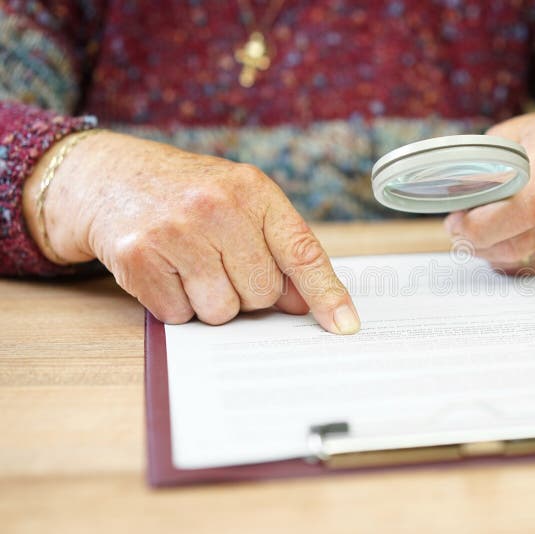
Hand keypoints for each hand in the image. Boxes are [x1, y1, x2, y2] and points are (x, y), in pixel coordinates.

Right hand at [23, 131, 360, 332]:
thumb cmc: (188, 196)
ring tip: (194, 265)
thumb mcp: (241, 204)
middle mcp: (216, 207)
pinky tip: (168, 271)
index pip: (302, 252)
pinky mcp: (139, 257)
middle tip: (224, 263)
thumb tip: (307, 304)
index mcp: (253, 191)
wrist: (110, 177)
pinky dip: (177, 304)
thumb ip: (279, 248)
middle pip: (263, 293)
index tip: (345, 325)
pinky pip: (181, 315)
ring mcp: (175, 231)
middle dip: (249, 292)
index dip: (327, 294)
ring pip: (222, 311)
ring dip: (212, 302)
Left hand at [443, 110, 534, 272]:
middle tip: (456, 227)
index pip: (524, 209)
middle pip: (517, 243)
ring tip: (476, 228)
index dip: (483, 224)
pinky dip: (504, 256)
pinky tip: (500, 235)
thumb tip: (454, 195)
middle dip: (476, 241)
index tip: (457, 221)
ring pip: (517, 259)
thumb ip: (483, 164)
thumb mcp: (510, 135)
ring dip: (486, 250)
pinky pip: (527, 266)